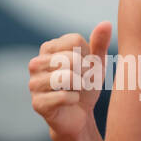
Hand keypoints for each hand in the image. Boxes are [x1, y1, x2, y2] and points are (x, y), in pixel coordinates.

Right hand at [28, 21, 112, 140]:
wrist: (79, 116)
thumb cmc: (85, 85)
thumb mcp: (96, 63)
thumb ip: (100, 43)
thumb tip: (106, 23)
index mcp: (48, 48)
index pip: (75, 41)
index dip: (88, 56)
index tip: (85, 67)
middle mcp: (36, 63)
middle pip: (71, 58)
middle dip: (85, 72)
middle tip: (83, 81)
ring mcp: (34, 83)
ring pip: (67, 76)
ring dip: (81, 86)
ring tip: (78, 90)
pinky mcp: (37, 103)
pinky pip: (64, 96)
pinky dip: (75, 100)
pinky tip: (72, 102)